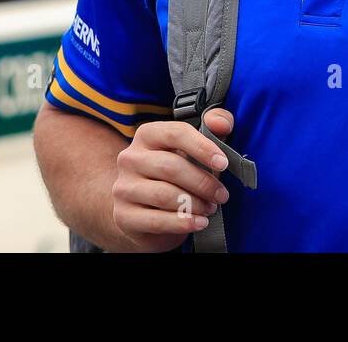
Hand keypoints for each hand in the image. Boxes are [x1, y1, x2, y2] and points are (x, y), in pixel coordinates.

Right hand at [111, 108, 233, 252]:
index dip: (202, 147)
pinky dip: (182, 222)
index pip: (175, 133)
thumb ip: (212, 129)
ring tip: (210, 209)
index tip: (223, 163)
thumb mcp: (194, 150)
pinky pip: (156, 220)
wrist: (143, 211)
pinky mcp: (123, 216)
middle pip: (170, 167)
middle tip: (221, 195)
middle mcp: (130, 158)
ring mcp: (123, 188)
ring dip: (194, 204)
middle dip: (202, 182)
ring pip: (164, 195)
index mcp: (147, 135)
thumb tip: (222, 124)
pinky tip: (199, 223)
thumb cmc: (175, 175)